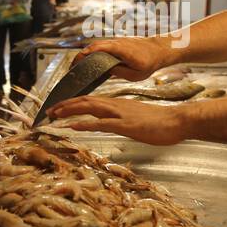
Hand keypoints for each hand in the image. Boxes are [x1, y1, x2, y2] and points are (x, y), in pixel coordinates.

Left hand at [47, 96, 188, 145]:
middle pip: (86, 101)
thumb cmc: (161, 122)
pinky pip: (101, 123)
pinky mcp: (125, 125)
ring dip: (70, 111)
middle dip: (65, 105)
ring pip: (90, 108)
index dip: (74, 103)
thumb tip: (116, 124)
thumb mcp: (138, 119)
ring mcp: (120, 114)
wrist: (178, 120)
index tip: (60, 108)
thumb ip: (125, 120)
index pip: (92, 100)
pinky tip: (73, 125)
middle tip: (49, 111)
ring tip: (54, 115)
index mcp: (119, 105)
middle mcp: (116, 106)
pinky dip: (85, 123)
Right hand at [76, 36, 172, 81]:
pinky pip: (102, 46)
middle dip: (80, 56)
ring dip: (86, 54)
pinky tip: (89, 62)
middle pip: (93, 46)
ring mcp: (116, 41)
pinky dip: (94, 52)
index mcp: (120, 49)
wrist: (160, 49)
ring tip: (77, 67)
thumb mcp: (135, 74)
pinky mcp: (117, 43)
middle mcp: (116, 42)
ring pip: (97, 46)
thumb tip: (105, 71)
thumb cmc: (150, 62)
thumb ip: (119, 72)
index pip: (97, 48)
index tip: (75, 63)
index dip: (84, 55)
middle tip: (72, 68)